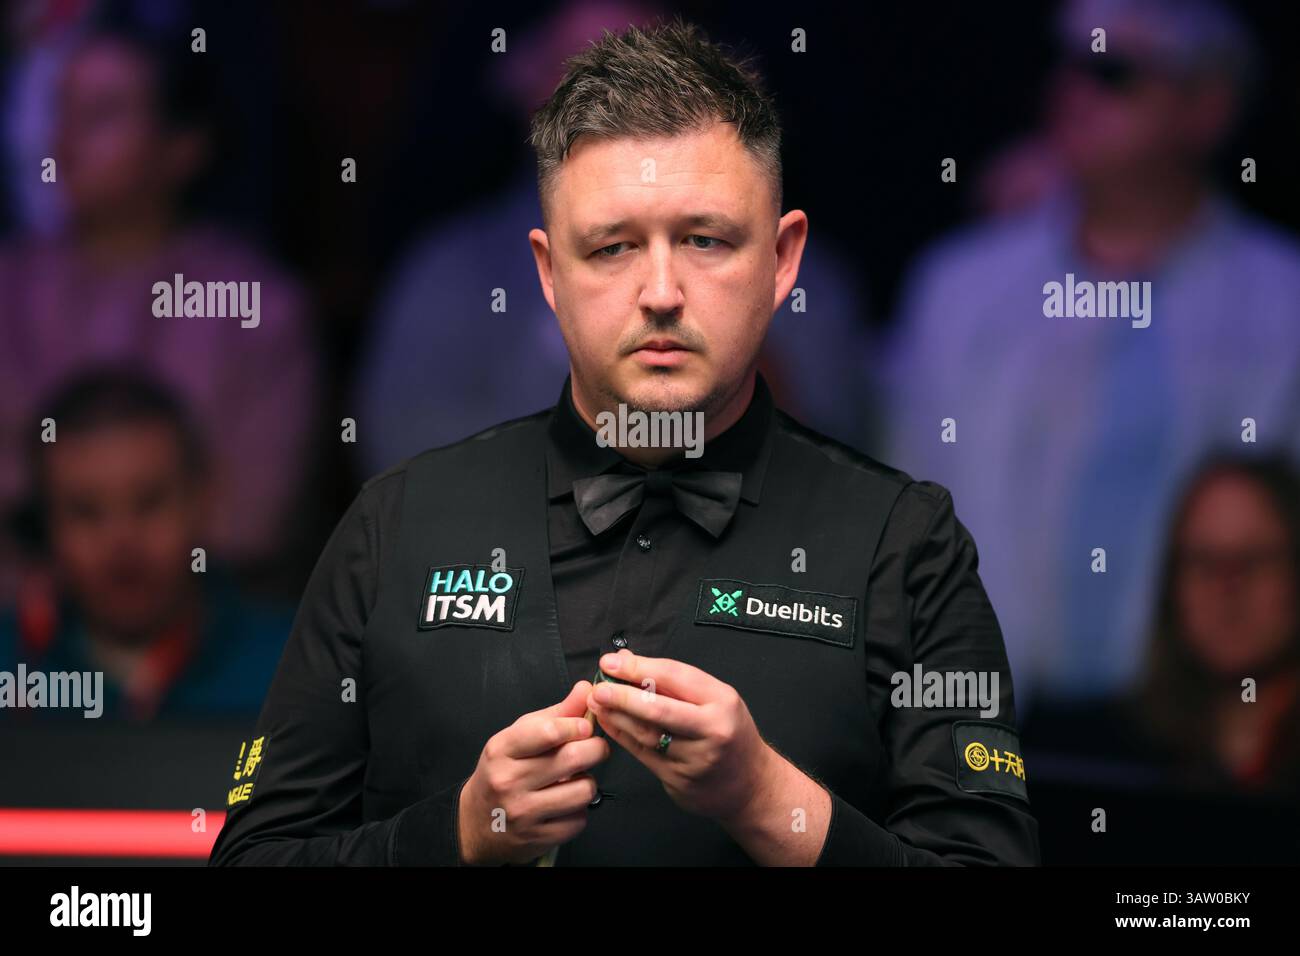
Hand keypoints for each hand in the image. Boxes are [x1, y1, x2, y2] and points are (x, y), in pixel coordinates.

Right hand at [457, 680, 609, 864]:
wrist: (477, 823)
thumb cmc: (501, 773)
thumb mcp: (517, 738)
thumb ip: (555, 714)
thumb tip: (586, 690)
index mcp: (502, 750)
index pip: (547, 731)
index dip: (577, 725)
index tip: (585, 725)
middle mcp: (510, 781)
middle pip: (573, 758)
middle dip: (596, 749)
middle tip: (594, 748)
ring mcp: (523, 812)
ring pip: (583, 790)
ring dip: (589, 782)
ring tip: (577, 778)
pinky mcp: (538, 838)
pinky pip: (579, 819)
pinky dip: (580, 810)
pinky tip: (566, 803)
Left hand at [585, 650, 774, 825]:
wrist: (750, 785)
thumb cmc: (730, 734)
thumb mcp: (716, 699)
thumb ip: (674, 682)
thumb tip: (630, 661)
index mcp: (722, 701)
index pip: (674, 677)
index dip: (639, 667)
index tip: (612, 661)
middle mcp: (711, 729)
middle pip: (658, 709)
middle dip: (623, 695)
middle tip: (600, 686)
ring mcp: (695, 758)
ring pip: (647, 734)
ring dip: (617, 716)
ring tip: (598, 702)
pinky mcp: (679, 780)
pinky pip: (644, 754)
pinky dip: (622, 737)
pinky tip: (609, 723)